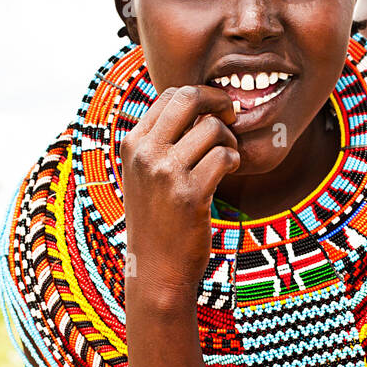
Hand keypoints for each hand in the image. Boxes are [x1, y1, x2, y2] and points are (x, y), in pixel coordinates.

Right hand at [121, 85, 238, 303]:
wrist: (155, 270)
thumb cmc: (158, 220)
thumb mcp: (145, 175)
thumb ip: (162, 141)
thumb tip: (198, 103)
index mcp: (132, 144)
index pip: (169, 95)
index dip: (200, 97)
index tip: (214, 112)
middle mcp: (145, 154)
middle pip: (189, 98)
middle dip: (219, 101)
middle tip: (232, 118)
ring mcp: (166, 173)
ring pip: (213, 128)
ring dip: (229, 140)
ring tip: (227, 158)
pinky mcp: (190, 195)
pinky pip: (224, 157)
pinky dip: (234, 160)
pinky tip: (229, 171)